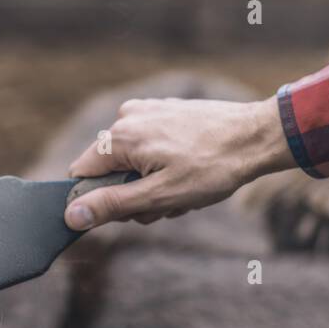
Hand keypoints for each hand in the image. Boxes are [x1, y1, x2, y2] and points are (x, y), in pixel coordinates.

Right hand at [63, 95, 294, 229]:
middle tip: (168, 203)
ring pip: (132, 165)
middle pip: (109, 173)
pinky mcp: (165, 113)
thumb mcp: (159, 197)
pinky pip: (149, 149)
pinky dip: (164, 168)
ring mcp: (147, 112)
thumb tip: (71, 215)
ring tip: (184, 189)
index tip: (133, 211)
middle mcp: (127, 118)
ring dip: (153, 186)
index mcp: (120, 138)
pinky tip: (189, 172)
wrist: (256, 137)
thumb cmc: (213, 168)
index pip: (82, 176)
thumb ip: (112, 205)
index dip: (101, 202)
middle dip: (135, 197)